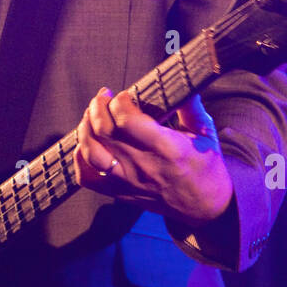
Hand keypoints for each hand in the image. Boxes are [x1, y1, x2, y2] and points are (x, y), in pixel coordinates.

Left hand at [74, 87, 232, 224]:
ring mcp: (128, 182)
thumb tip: (181, 79)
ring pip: (91, 152)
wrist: (205, 207)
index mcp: (167, 148)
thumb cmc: (205, 166)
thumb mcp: (205, 133)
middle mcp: (143, 165)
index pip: (127, 120)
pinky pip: (87, 178)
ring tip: (91, 115)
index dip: (119, 101)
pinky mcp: (120, 193)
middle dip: (98, 107)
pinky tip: (87, 143)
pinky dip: (80, 158)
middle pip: (104, 132)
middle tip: (104, 97)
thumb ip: (190, 106)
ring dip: (85, 128)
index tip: (125, 94)